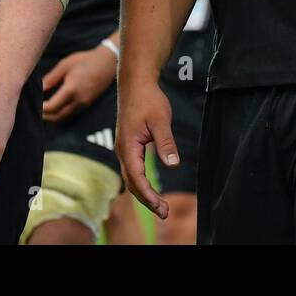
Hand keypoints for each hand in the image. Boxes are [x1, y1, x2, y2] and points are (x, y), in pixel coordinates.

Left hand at [42, 45, 116, 123]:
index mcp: (71, 90)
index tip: (34, 104)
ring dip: (53, 116)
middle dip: (45, 116)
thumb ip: (51, 78)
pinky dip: (62, 113)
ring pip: (65, 117)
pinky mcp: (88, 103)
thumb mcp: (65, 65)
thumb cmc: (85, 60)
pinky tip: (56, 106)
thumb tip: (40, 88)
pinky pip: (72, 113)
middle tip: (36, 110)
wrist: (107, 62)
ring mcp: (84, 103)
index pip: (52, 108)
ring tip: (44, 110)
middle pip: (57, 117)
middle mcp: (78, 100)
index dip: (41, 108)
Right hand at [115, 80, 177, 219]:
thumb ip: (166, 143)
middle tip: (164, 213)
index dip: (148, 196)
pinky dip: (140, 183)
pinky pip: (132, 170)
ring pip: (131, 178)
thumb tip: (173, 165)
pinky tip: (150, 188)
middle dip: (146, 200)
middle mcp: (122, 150)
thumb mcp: (161, 120)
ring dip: (143, 193)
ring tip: (159, 206)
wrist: (135, 83)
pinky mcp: (128, 145)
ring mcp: (123, 148)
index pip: (136, 178)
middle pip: (131, 183)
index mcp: (128, 146)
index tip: (161, 208)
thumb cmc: (148, 99)